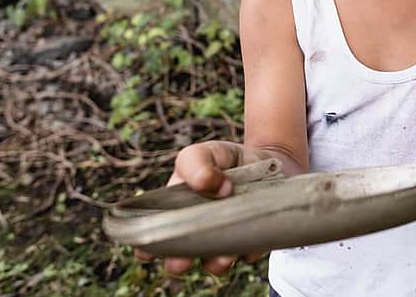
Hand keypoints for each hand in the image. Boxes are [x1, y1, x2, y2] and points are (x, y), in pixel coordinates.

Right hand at [134, 141, 266, 274]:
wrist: (269, 161)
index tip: (146, 252)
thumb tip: (211, 185)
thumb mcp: (206, 152)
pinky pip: (250, 253)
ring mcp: (225, 240)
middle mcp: (198, 233)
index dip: (147, 248)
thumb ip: (197, 163)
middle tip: (181, 262)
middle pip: (181, 259)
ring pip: (215, 263)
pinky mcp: (254, 242)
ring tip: (223, 255)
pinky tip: (252, 240)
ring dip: (216, 262)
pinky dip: (250, 249)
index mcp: (176, 213)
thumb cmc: (226, 160)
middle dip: (179, 263)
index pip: (154, 238)